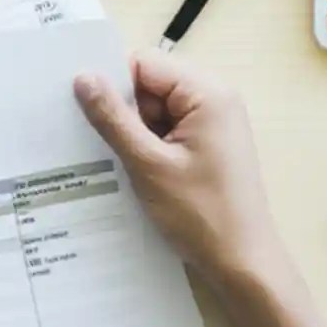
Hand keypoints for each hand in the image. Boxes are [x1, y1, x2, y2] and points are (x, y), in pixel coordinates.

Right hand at [73, 51, 285, 287]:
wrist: (243, 263)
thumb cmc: (201, 214)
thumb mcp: (148, 164)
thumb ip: (113, 118)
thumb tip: (83, 77)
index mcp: (207, 93)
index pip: (145, 63)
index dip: (114, 85)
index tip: (90, 115)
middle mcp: (216, 99)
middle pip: (151, 85)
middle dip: (124, 113)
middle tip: (102, 146)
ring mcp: (215, 124)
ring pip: (157, 111)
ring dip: (135, 134)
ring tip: (122, 166)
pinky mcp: (210, 146)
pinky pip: (170, 132)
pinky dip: (149, 148)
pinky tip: (137, 174)